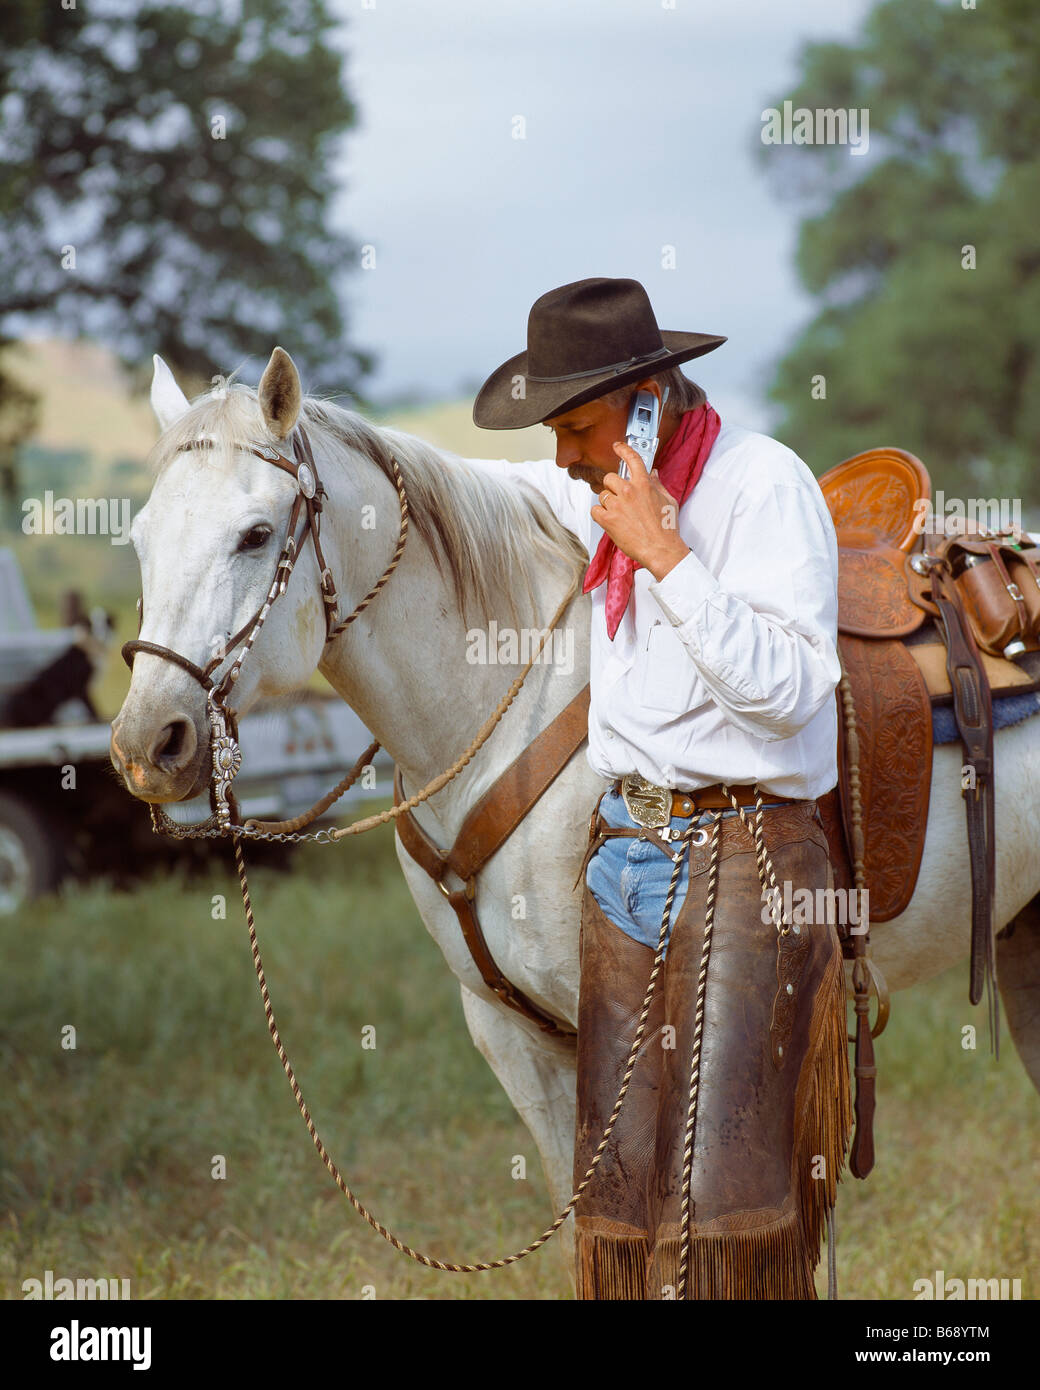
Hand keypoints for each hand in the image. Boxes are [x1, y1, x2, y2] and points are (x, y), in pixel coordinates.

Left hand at [590, 441, 690, 580]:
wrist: (661, 549)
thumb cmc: (666, 528)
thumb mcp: (668, 501)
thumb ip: (658, 485)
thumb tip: (653, 474)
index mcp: (644, 484)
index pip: (631, 459)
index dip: (623, 449)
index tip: (617, 446)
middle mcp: (629, 491)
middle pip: (610, 478)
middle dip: (613, 486)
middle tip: (620, 497)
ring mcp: (617, 505)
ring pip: (602, 495)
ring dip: (608, 502)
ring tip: (620, 514)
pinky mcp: (608, 520)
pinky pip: (595, 510)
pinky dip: (600, 514)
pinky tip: (610, 520)